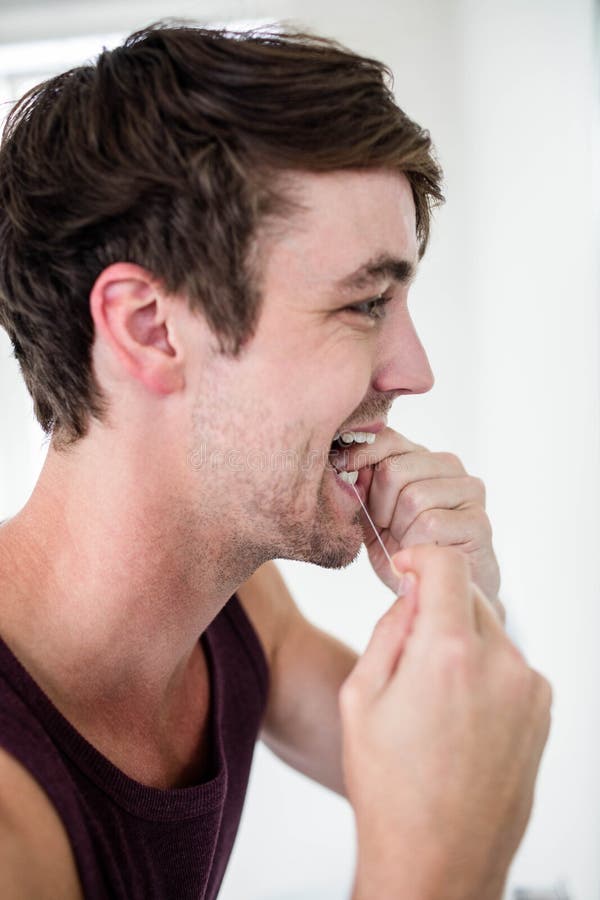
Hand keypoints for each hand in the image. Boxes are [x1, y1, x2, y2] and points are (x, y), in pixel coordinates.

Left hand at [332, 428, 500, 603]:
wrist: (438, 591)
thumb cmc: (403, 550)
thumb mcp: (370, 515)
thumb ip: (360, 487)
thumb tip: (344, 464)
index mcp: (421, 457)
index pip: (387, 439)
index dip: (358, 458)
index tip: (342, 475)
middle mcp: (449, 466)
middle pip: (394, 470)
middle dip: (380, 507)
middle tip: (387, 529)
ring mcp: (469, 492)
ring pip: (414, 497)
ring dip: (400, 529)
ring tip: (407, 542)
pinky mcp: (479, 521)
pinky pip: (431, 523)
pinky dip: (416, 544)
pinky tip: (421, 552)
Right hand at [340, 545, 551, 899]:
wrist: (438, 861)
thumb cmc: (390, 787)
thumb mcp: (361, 697)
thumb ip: (390, 629)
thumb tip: (413, 593)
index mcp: (450, 654)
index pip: (447, 566)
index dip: (420, 558)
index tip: (406, 569)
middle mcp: (502, 664)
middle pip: (471, 595)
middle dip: (438, 603)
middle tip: (407, 645)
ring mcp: (530, 690)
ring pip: (492, 630)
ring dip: (462, 638)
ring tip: (431, 694)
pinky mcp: (543, 713)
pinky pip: (511, 665)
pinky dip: (485, 668)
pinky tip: (458, 713)